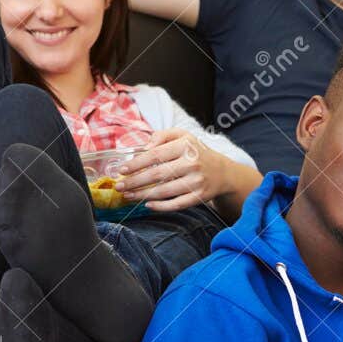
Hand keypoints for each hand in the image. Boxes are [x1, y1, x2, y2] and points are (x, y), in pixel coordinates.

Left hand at [114, 129, 235, 211]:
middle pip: (157, 175)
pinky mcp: (199, 197)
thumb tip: (144, 147)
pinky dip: (160, 206)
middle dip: (135, 182)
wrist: (222, 172)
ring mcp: (196, 182)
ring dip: (142, 195)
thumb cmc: (196, 153)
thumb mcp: (183, 136)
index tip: (122, 170)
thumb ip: (162, 135)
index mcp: (185, 146)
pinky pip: (176, 204)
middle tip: (120, 185)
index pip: (155, 155)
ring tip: (128, 195)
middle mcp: (192, 164)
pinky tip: (148, 204)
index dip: (136, 164)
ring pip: (164, 191)